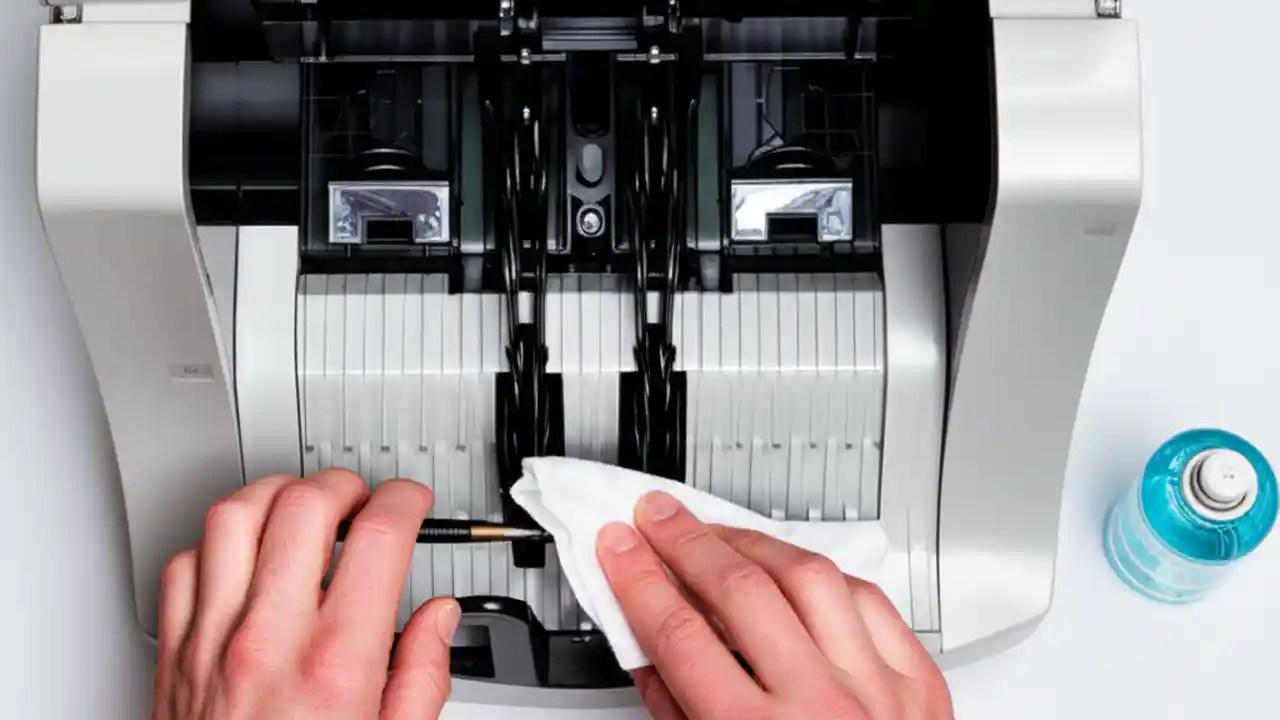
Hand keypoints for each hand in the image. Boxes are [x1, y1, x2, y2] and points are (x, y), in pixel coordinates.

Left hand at [154, 470, 460, 719]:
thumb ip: (422, 676)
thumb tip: (438, 621)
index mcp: (337, 662)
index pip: (379, 534)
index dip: (405, 499)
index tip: (410, 502)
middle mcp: (270, 639)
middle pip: (305, 506)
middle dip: (343, 485)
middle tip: (361, 498)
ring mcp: (213, 642)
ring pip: (235, 517)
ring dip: (277, 495)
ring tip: (302, 505)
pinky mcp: (174, 654)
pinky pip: (186, 565)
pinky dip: (218, 542)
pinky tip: (246, 552)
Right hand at [597, 491, 952, 719]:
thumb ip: (679, 713)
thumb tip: (649, 649)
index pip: (680, 635)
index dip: (638, 580)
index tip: (618, 547)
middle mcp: (821, 710)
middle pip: (739, 591)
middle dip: (686, 541)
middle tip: (656, 517)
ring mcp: (879, 690)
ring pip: (808, 576)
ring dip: (752, 542)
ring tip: (717, 531)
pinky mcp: (921, 682)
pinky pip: (869, 599)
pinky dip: (824, 574)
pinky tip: (794, 565)